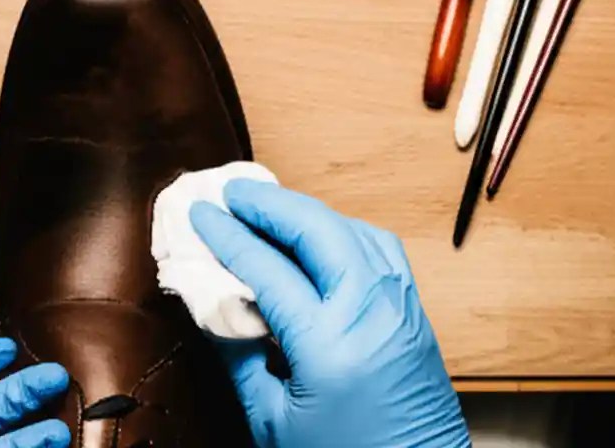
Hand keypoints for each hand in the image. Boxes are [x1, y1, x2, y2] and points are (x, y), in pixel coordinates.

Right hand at [190, 180, 470, 447]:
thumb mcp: (272, 421)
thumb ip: (239, 357)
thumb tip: (213, 304)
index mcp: (329, 343)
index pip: (267, 267)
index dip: (227, 235)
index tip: (200, 213)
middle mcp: (370, 311)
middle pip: (316, 229)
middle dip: (270, 204)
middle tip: (231, 192)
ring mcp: (399, 307)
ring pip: (352, 230)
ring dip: (308, 212)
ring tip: (268, 208)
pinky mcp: (414, 313)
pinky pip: (380, 250)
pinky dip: (344, 231)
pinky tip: (320, 236)